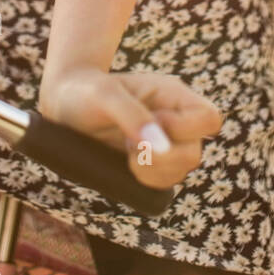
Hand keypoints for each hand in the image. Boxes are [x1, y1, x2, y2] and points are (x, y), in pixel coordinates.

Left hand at [37, 66, 222, 190]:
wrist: (65, 103)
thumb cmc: (85, 91)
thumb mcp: (103, 94)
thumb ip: (131, 115)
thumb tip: (160, 146)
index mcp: (172, 96)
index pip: (209, 118)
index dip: (185, 129)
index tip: (152, 122)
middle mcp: (174, 119)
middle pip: (195, 151)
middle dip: (163, 157)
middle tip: (131, 144)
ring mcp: (164, 143)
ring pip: (182, 171)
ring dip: (154, 171)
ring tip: (127, 152)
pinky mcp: (150, 162)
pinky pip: (165, 183)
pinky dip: (148, 181)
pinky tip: (126, 164)